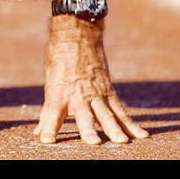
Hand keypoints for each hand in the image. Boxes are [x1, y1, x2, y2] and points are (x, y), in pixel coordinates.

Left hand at [35, 17, 147, 144]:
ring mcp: (96, 93)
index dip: (48, 127)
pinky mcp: (108, 92)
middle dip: (88, 129)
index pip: (51, 113)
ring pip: (106, 114)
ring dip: (114, 129)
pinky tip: (141, 135)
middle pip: (84, 115)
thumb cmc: (59, 60)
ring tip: (121, 142)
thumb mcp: (50, 83)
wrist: (77, 36)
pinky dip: (131, 124)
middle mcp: (78, 95)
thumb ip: (48, 112)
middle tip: (93, 142)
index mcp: (58, 92)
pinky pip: (120, 110)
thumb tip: (38, 133)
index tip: (46, 140)